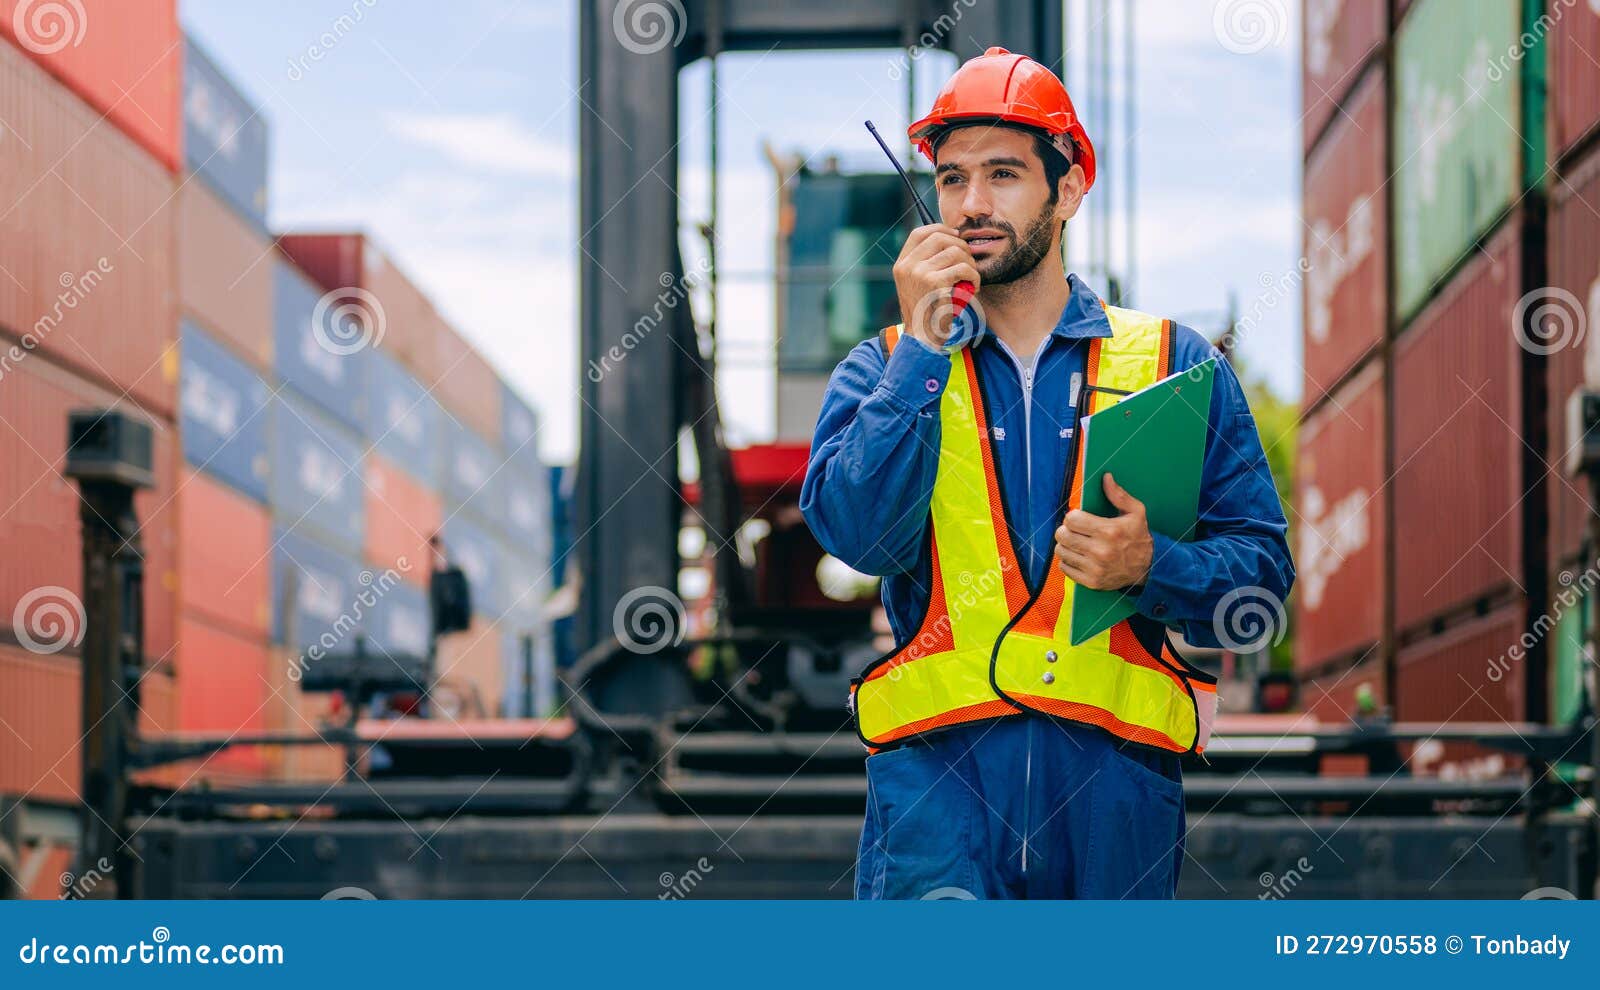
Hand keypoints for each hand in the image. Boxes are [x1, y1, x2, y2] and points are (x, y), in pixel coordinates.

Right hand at [892, 223, 979, 348]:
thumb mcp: (916, 285)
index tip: (955, 236)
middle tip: (968, 260)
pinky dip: (974, 276)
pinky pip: (963, 268)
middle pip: (939, 237)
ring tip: (970, 277)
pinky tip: (973, 287)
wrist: (922, 339)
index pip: (919, 233)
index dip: (940, 229)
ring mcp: (920, 273)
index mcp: (901, 265)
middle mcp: (908, 266)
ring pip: (955, 251)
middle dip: (960, 245)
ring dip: (969, 262)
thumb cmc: (926, 314)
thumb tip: (949, 239)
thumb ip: (924, 265)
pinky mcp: (936, 283)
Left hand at [1054, 473, 1152, 590]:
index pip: (1071, 520)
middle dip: (1066, 530)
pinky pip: (1064, 567)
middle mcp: (1100, 551)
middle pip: (1062, 535)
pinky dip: (1068, 560)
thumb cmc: (1139, 537)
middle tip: (1074, 530)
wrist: (1149, 568)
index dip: (1072, 516)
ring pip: (1061, 551)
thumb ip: (1118, 495)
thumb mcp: (1136, 513)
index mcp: (1109, 531)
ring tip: (1076, 542)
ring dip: (1065, 545)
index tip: (1078, 518)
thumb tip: (1105, 477)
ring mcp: (1095, 568)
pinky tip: (1079, 556)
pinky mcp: (1091, 582)